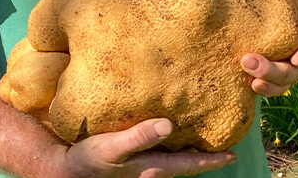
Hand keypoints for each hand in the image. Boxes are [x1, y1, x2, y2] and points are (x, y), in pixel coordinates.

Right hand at [55, 117, 234, 177]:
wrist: (65, 169)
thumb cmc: (89, 159)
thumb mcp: (113, 147)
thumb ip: (140, 137)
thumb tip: (168, 126)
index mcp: (152, 168)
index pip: (189, 164)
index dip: (211, 160)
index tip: (233, 155)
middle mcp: (151, 170)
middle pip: (186, 163)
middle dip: (206, 156)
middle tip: (227, 146)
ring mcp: (142, 167)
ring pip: (174, 159)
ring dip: (190, 151)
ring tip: (206, 137)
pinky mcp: (133, 161)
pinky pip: (160, 154)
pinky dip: (173, 146)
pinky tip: (174, 134)